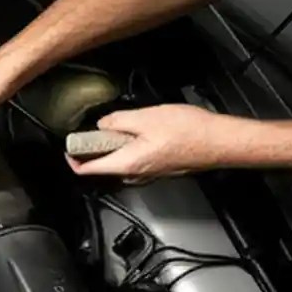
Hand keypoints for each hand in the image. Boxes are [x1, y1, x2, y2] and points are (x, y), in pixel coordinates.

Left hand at [68, 104, 235, 178]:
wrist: (221, 141)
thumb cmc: (190, 132)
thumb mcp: (146, 117)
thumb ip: (117, 121)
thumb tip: (102, 125)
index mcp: (127, 163)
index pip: (87, 171)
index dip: (73, 159)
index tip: (70, 146)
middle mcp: (136, 174)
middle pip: (103, 166)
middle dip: (97, 147)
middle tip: (101, 128)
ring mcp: (149, 173)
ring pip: (121, 161)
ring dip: (117, 145)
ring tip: (127, 126)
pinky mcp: (160, 168)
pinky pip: (137, 159)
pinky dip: (132, 146)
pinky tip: (145, 131)